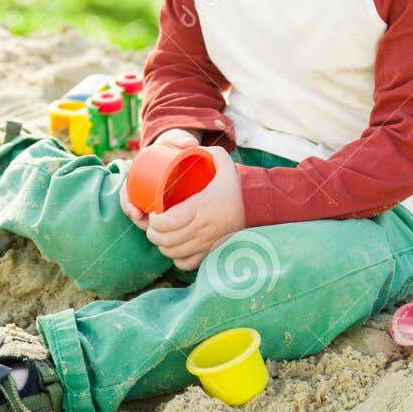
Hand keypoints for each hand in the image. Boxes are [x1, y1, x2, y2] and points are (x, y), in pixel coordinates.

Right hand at [120, 128, 202, 229]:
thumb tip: (190, 144)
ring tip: (162, 233)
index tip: (135, 212)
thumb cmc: (173, 145)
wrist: (181, 148)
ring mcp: (154, 199)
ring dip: (153, 229)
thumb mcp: (173, 141)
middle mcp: (144, 190)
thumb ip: (180, 139)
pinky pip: (161, 222)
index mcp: (139, 177)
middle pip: (136, 210)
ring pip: (148, 218)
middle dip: (140, 221)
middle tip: (149, 225)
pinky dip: (164, 230)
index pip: (126, 194)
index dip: (127, 204)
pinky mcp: (167, 207)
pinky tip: (170, 238)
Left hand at [144, 146, 245, 269]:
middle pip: (166, 240)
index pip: (167, 222)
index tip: (154, 212)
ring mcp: (208, 243)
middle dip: (153, 233)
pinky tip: (176, 248)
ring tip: (162, 234)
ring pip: (174, 253)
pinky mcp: (213, 251)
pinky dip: (177, 258)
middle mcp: (203, 228)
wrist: (259, 206)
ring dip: (162, 246)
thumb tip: (182, 147)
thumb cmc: (237, 183)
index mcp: (201, 207)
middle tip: (154, 224)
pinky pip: (187, 264)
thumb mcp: (222, 161)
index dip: (154, 221)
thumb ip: (202, 151)